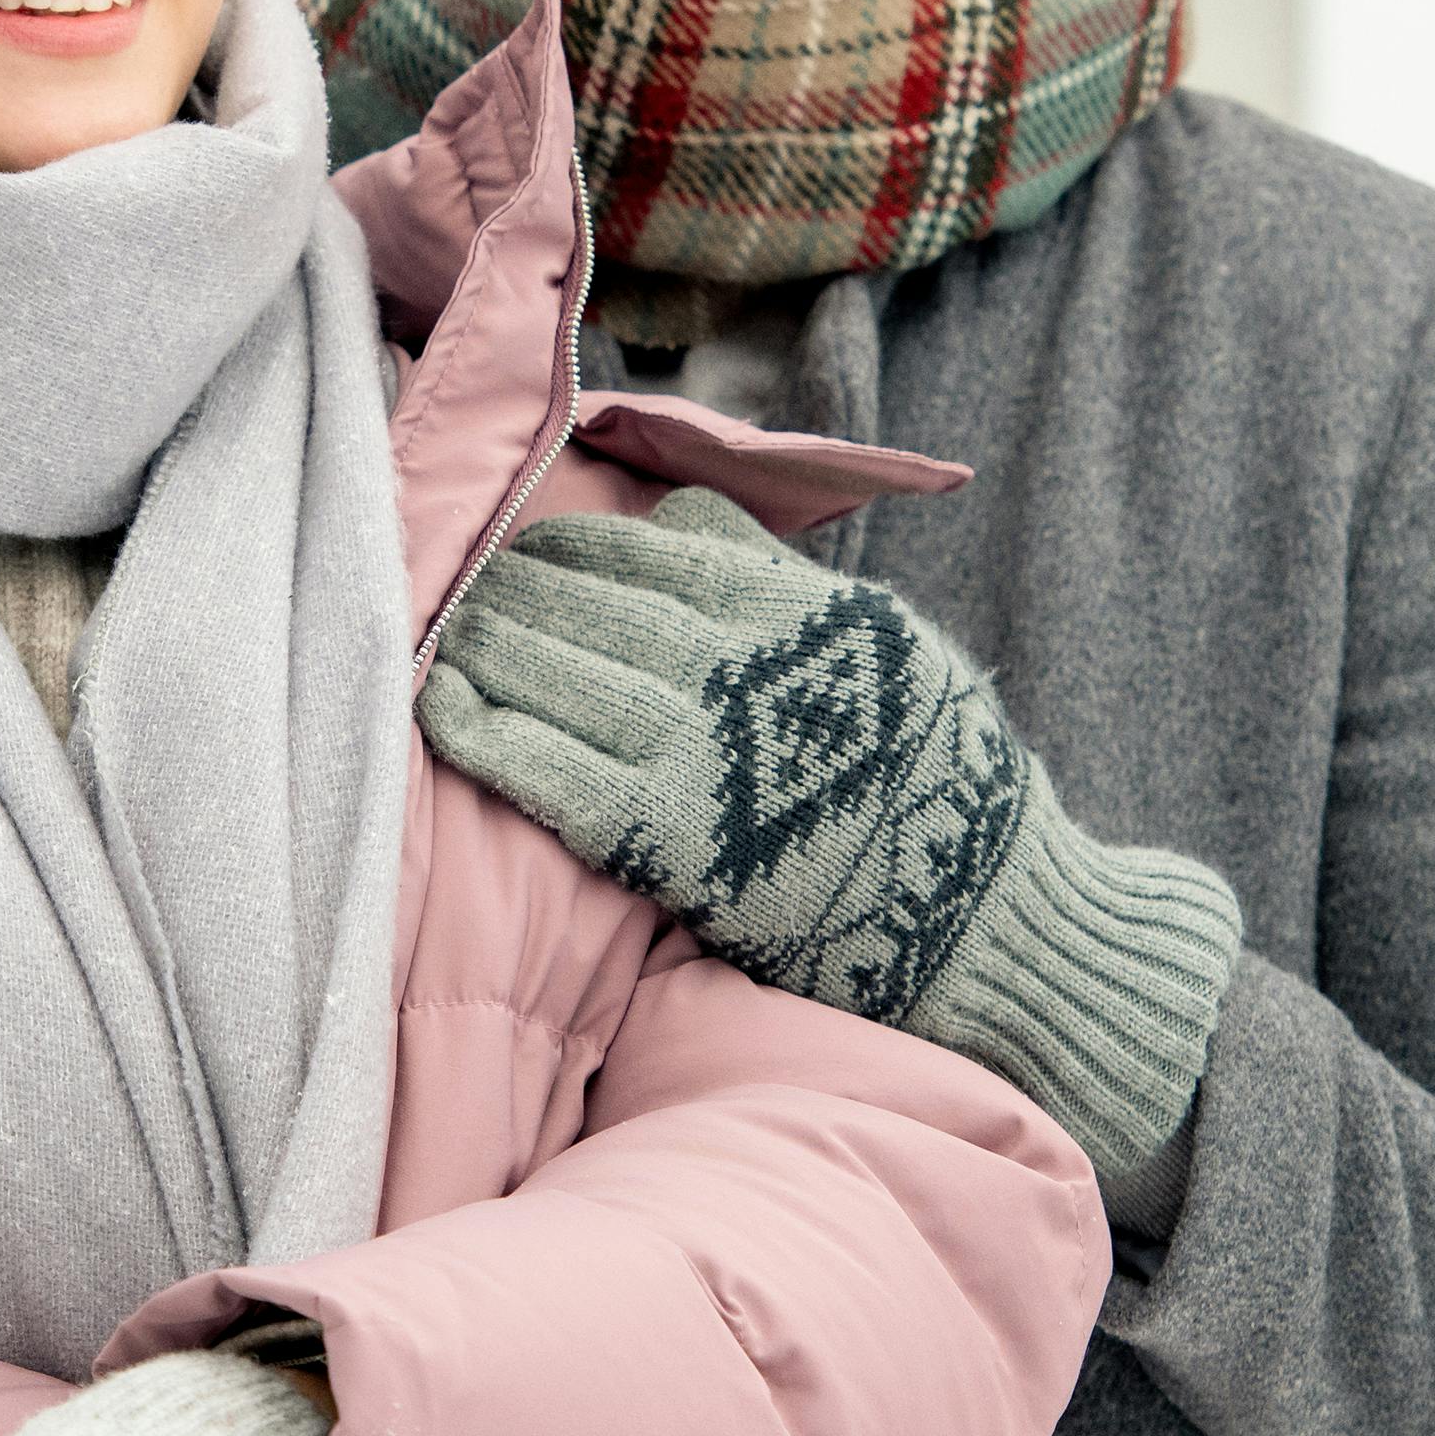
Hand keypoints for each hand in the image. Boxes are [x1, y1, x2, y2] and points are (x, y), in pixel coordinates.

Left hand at [419, 488, 1030, 1022]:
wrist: (988, 920)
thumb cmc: (943, 784)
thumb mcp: (890, 644)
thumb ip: (780, 579)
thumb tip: (677, 515)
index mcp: (799, 606)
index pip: (655, 546)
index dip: (578, 545)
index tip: (533, 550)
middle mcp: (741, 660)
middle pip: (591, 599)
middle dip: (517, 590)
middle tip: (463, 590)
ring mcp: (698, 745)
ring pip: (557, 670)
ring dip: (487, 647)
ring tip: (446, 639)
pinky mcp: (665, 834)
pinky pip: (546, 769)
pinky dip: (486, 734)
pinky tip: (446, 710)